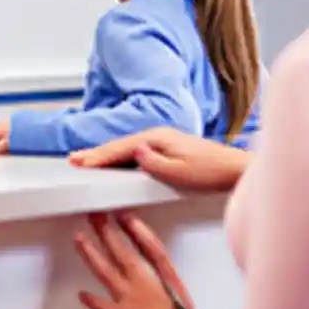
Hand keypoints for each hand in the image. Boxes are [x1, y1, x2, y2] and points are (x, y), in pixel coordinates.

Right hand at [68, 127, 250, 190]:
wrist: (234, 169)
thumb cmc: (211, 172)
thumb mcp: (180, 172)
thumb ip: (153, 162)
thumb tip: (134, 152)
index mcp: (157, 138)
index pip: (119, 148)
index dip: (98, 156)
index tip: (80, 162)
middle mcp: (157, 135)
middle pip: (119, 145)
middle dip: (96, 153)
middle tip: (74, 159)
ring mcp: (162, 141)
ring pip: (126, 148)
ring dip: (106, 154)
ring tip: (88, 160)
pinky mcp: (167, 149)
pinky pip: (136, 151)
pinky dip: (121, 156)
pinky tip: (116, 161)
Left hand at [75, 212, 216, 308]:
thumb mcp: (181, 305)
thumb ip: (164, 290)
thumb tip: (152, 286)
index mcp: (168, 282)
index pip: (150, 247)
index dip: (136, 230)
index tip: (125, 217)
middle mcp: (148, 286)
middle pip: (124, 251)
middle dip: (108, 231)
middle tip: (96, 217)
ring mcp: (132, 300)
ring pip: (106, 269)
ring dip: (91, 251)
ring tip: (79, 237)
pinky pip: (99, 304)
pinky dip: (90, 299)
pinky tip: (82, 293)